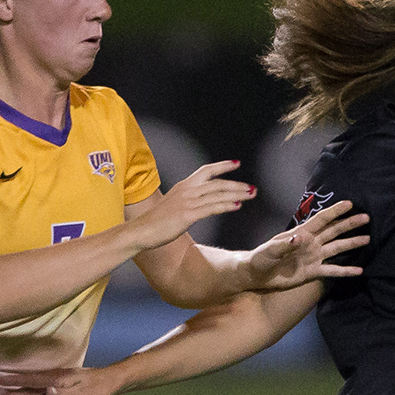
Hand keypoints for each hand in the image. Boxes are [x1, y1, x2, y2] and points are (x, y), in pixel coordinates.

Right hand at [0, 367, 119, 394]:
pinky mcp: (57, 394)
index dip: (15, 382)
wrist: (110, 382)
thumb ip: (65, 394)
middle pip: (26, 390)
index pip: (31, 381)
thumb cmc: (99, 388)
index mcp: (56, 380)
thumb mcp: (84, 393)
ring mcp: (53, 388)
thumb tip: (47, 392)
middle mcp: (51, 383)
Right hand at [136, 161, 256, 248]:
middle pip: (217, 183)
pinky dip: (226, 205)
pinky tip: (237, 205)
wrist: (141, 230)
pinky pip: (212, 207)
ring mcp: (187, 202)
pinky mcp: (187, 214)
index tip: (237, 163)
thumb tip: (199, 204)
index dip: (222, 166)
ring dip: (237, 194)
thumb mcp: (174, 205)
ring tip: (251, 195)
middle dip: (237, 184)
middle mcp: (187, 190)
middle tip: (253, 188)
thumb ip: (187, 201)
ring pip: (218, 194)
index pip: (206, 170)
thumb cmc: (156, 222)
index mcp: (184, 186)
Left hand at [241, 200, 371, 289]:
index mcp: (302, 233)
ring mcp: (314, 257)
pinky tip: (359, 271)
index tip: (349, 204)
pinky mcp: (313, 272)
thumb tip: (300, 238)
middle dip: (349, 224)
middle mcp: (311, 243)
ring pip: (337, 248)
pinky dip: (345, 271)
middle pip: (334, 231)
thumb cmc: (261, 258)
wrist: (257, 275)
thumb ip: (285, 244)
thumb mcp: (270, 249)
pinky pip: (332, 271)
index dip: (335, 211)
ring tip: (367, 239)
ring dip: (352, 244)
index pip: (321, 220)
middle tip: (366, 218)